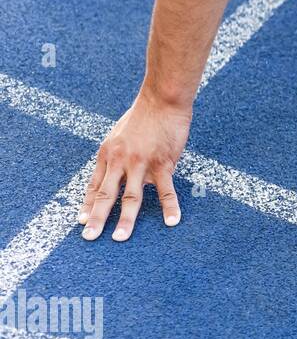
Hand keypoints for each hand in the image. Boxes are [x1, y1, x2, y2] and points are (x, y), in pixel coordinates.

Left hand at [79, 91, 191, 241]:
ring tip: (120, 238)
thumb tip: (122, 174)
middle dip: (97, 218)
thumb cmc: (143, 115)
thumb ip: (119, 155)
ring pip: (131, 197)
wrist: (161, 100)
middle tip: (89, 237)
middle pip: (106, 195)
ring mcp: (141, 163)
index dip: (88, 204)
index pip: (95, 185)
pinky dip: (169, 207)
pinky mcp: (163, 164)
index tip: (82, 221)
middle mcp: (120, 161)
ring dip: (126, 220)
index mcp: (108, 154)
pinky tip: (171, 221)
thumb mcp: (120, 134)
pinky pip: (165, 190)